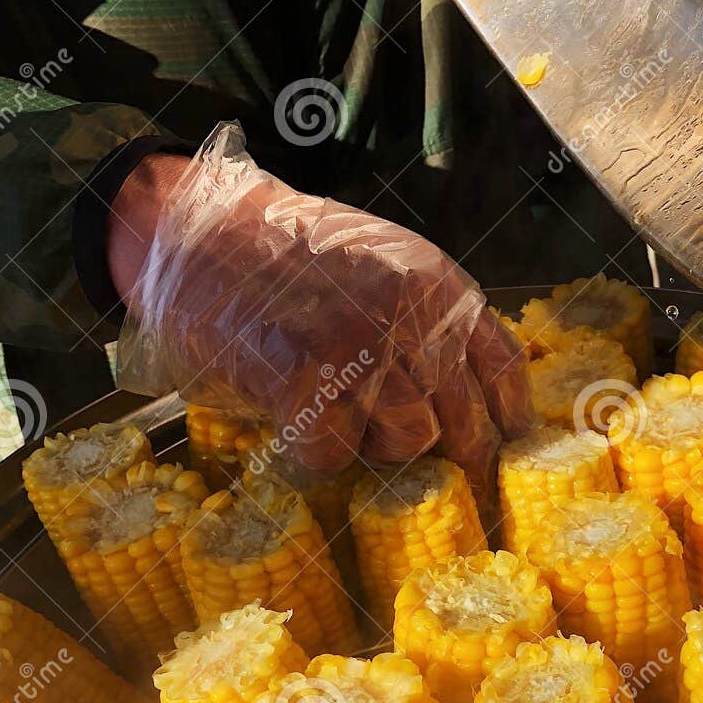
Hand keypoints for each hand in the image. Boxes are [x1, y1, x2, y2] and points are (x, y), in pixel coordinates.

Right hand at [109, 125, 531, 479]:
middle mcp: (412, 319)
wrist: (198, 230)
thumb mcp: (380, 265)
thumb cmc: (283, 255)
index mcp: (437, 288)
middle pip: (464, 425)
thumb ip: (423, 320)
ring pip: (406, 443)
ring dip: (374, 447)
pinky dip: (316, 452)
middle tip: (419, 472)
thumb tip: (459, 399)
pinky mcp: (306, 381)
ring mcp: (361, 350)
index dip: (504, 423)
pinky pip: (334, 452)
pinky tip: (295, 423)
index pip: (502, 371)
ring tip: (338, 419)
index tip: (498, 451)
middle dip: (445, 458)